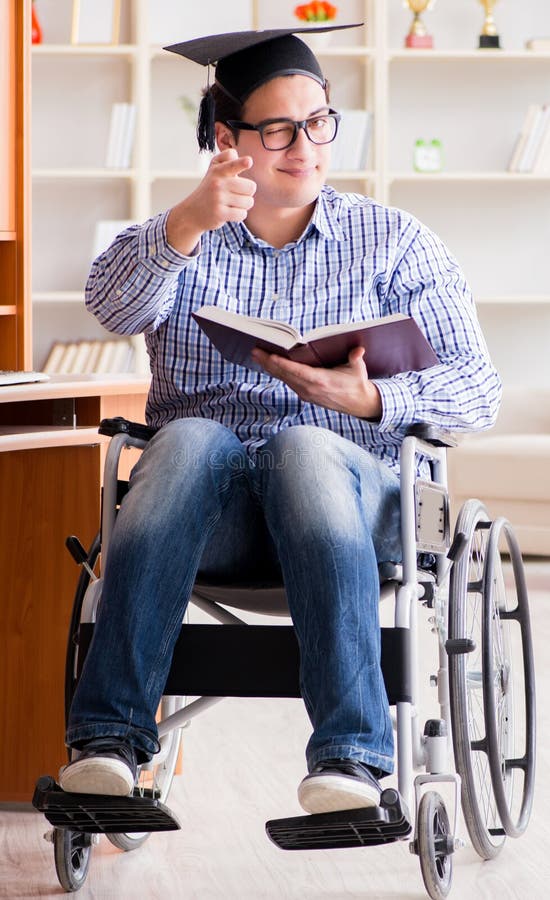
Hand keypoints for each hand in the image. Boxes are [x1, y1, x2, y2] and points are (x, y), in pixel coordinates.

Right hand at [166, 150, 256, 254]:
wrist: (192, 212)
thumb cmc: (210, 189)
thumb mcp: (214, 170)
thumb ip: (227, 159)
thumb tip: (247, 160)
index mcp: (218, 171)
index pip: (232, 164)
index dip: (241, 163)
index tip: (248, 161)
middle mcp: (217, 183)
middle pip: (251, 187)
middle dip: (247, 193)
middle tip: (236, 194)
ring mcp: (218, 199)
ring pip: (248, 202)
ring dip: (243, 205)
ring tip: (231, 204)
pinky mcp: (220, 213)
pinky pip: (242, 214)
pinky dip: (239, 215)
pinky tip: (229, 212)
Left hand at [251, 345, 382, 419]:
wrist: (358, 404)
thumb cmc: (357, 384)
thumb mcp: (359, 370)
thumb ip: (356, 359)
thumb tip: (358, 350)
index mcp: (321, 381)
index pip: (298, 371)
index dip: (283, 364)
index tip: (270, 356)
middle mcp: (310, 389)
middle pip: (285, 374)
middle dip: (268, 362)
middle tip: (254, 351)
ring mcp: (306, 393)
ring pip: (284, 378)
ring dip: (269, 367)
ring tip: (257, 354)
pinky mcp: (305, 395)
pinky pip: (288, 382)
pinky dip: (277, 372)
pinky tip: (268, 364)